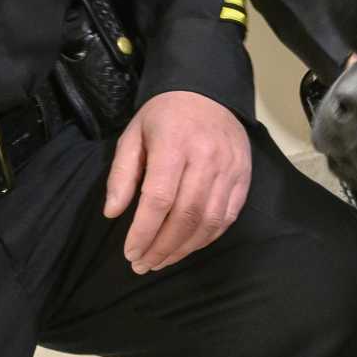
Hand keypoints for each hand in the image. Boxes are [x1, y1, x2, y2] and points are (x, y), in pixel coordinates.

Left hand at [104, 92, 252, 273]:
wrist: (207, 93)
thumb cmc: (163, 117)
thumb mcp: (133, 135)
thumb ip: (122, 174)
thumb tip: (112, 213)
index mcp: (174, 143)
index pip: (159, 198)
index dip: (144, 231)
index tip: (129, 252)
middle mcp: (207, 157)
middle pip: (186, 215)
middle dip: (162, 247)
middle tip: (142, 264)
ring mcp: (230, 169)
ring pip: (208, 221)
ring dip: (183, 249)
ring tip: (161, 261)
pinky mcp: (243, 178)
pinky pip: (226, 218)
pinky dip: (205, 239)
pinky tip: (186, 247)